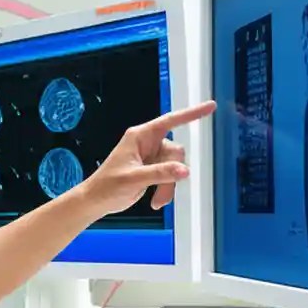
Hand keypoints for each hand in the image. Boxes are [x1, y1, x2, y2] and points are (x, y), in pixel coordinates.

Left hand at [80, 101, 215, 215]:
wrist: (97, 201)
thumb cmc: (107, 186)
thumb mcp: (134, 178)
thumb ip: (159, 173)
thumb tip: (185, 170)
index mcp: (140, 137)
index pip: (169, 121)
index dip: (190, 113)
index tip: (210, 106)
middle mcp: (148, 143)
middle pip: (175, 153)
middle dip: (172, 174)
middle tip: (161, 195)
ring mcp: (151, 157)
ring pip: (175, 167)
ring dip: (169, 185)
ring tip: (157, 201)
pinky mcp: (153, 170)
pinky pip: (170, 176)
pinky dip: (166, 189)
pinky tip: (156, 201)